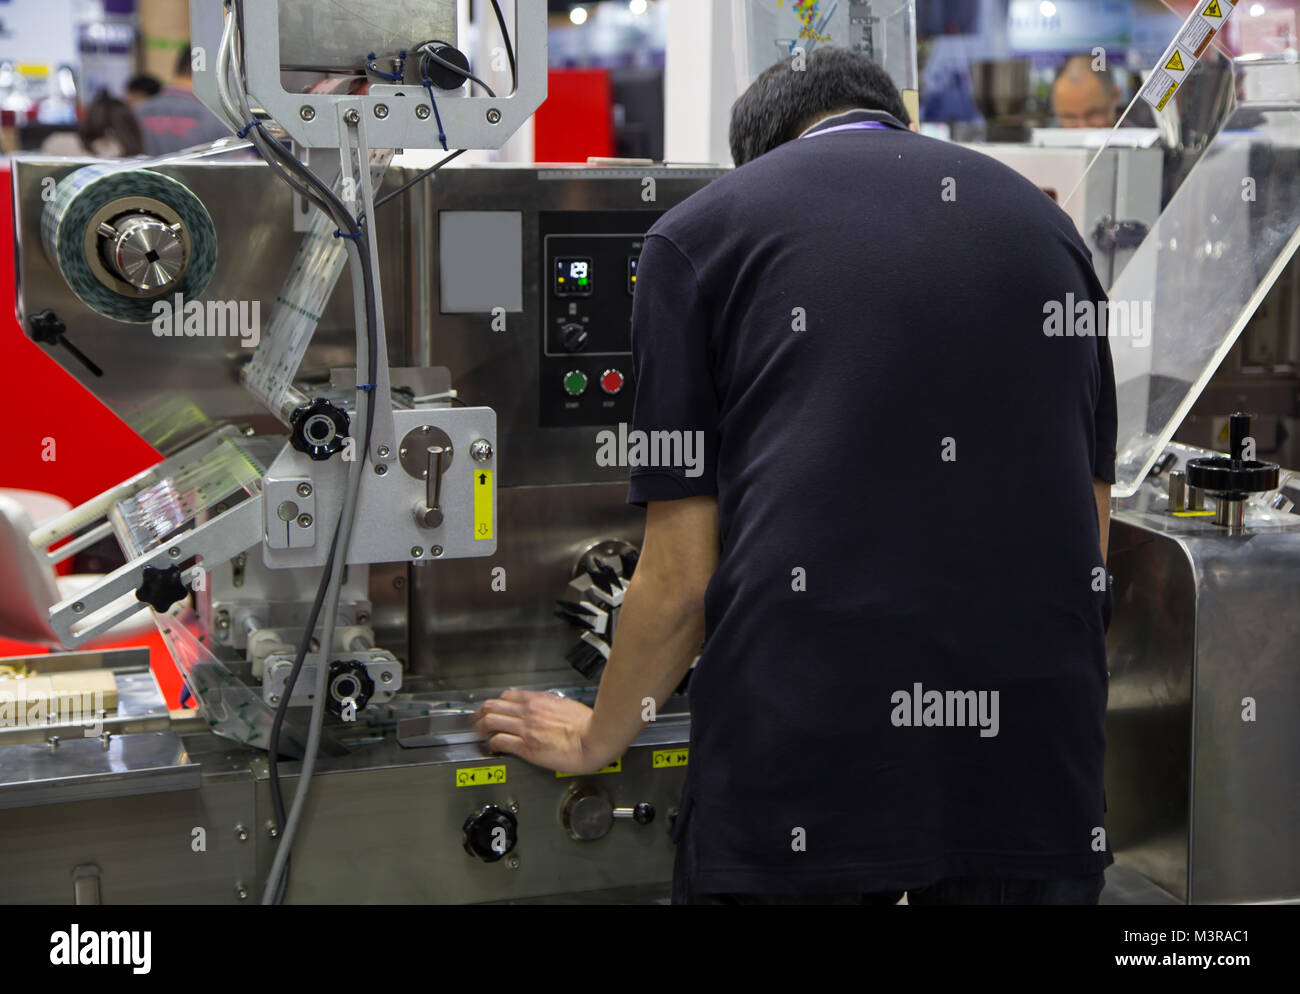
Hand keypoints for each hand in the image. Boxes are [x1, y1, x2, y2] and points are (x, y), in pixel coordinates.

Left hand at [473, 689, 607, 773]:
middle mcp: (528, 711)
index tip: (494, 708)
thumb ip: (550, 704)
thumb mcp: (566, 704)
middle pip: (493, 705)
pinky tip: (491, 746)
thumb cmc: (586, 724)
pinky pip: (499, 740)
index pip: (508, 696)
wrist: (593, 738)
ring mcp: (525, 728)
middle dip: (481, 712)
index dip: (497, 702)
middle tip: (478, 720)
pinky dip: (491, 743)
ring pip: (491, 721)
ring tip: (478, 733)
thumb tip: (545, 706)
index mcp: (539, 700)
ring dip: (481, 726)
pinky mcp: (526, 746)